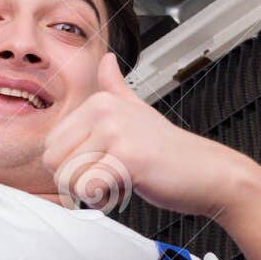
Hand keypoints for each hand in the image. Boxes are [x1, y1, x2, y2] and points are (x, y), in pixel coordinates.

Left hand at [42, 52, 259, 217]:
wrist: (209, 172)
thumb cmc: (171, 151)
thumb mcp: (138, 110)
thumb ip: (116, 87)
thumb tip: (106, 60)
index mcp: (99, 102)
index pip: (51, 145)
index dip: (73, 166)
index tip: (104, 163)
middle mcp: (103, 112)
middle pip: (54, 163)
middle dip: (79, 181)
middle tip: (113, 175)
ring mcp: (115, 133)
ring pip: (69, 178)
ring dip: (93, 192)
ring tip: (123, 179)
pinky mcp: (126, 159)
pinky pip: (89, 189)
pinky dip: (105, 199)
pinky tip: (128, 187)